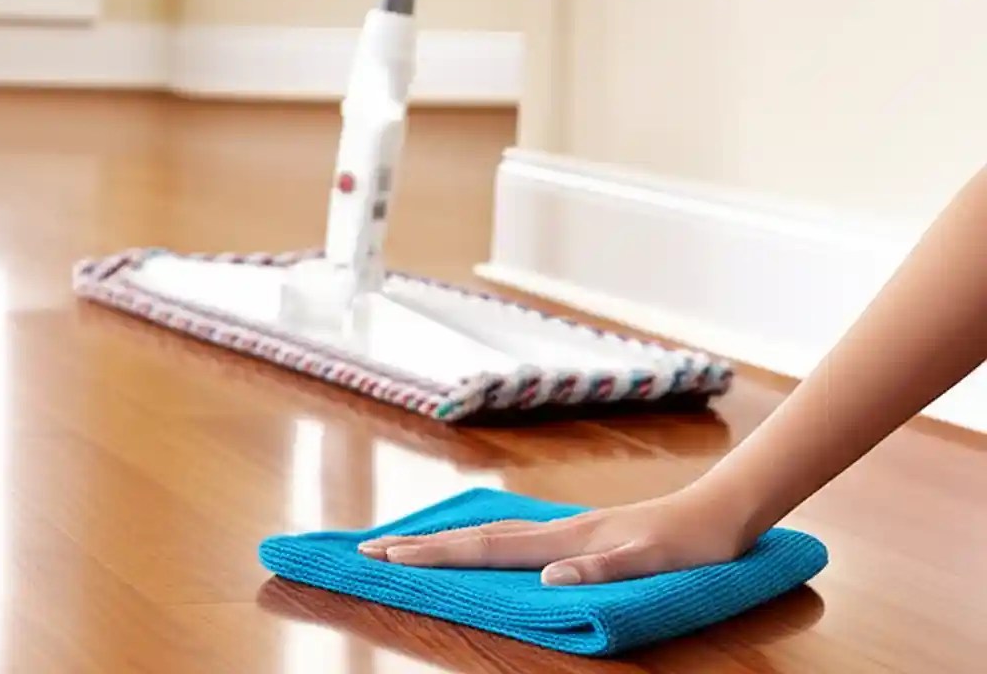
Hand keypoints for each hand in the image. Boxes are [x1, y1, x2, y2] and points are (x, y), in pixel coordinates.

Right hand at [357, 488, 755, 585]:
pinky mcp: (577, 534)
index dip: (435, 555)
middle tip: (370, 548)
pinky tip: (477, 544)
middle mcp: (556, 531)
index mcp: (565, 540)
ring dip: (445, 541)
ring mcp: (565, 529)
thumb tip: (545, 579)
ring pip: (490, 535)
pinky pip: (513, 538)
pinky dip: (479, 541)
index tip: (388, 555)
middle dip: (421, 544)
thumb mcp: (655, 562)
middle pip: (475, 537)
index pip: (487, 549)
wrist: (721, 510)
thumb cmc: (693, 542)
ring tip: (407, 543)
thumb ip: (602, 568)